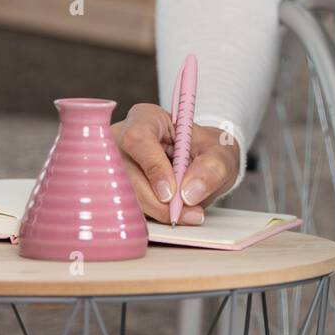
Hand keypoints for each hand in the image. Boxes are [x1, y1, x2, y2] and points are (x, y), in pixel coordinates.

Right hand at [111, 103, 240, 225]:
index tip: (172, 193)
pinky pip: (127, 207)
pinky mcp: (116, 188)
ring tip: (186, 212)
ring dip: (157, 211)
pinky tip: (170, 212)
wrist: (201, 162)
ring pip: (125, 195)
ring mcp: (114, 166)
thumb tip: (189, 193)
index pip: (138, 138)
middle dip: (158, 201)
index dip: (153, 168)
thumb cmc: (206, 150)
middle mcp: (121, 140)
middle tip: (188, 212)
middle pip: (127, 174)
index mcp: (145, 119)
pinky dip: (152, 215)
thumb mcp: (221, 151)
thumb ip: (212, 167)